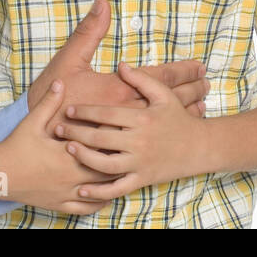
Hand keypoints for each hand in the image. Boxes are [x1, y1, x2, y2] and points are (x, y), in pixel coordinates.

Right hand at [0, 79, 125, 215]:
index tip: (125, 132)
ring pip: (99, 192)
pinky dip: (98, 203)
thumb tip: (60, 81)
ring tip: (126, 173)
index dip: (115, 141)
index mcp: (68, 154)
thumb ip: (49, 102)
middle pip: (106, 171)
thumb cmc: (15, 146)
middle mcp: (71, 176)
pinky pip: (85, 208)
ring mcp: (66, 192)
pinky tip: (106, 197)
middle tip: (131, 152)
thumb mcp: (32, 122)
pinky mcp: (59, 204)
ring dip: (113, 184)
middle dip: (119, 162)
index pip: (99, 148)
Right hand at [28, 0, 210, 127]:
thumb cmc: (49, 97)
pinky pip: (150, 144)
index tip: (200, 67)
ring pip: (162, 124)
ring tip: (202, 106)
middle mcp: (126, 114)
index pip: (159, 78)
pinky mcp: (118, 153)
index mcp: (118, 90)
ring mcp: (123, 137)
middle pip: (167, 101)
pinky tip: (176, 133)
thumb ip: (88, 32)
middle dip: (191, 91)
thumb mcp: (67, 60)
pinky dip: (166, 136)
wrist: (34, 140)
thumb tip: (103, 3)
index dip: (182, 71)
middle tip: (208, 84)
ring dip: (183, 112)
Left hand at [50, 62, 209, 200]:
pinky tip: (81, 189)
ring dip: (83, 157)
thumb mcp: (163, 95)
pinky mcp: (141, 180)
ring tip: (68, 149)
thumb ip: (141, 79)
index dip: (85, 111)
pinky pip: (117, 188)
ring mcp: (140, 163)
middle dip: (76, 133)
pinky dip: (98, 191)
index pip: (107, 114)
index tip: (68, 109)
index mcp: (142, 118)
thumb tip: (121, 65)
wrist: (199, 148)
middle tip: (57, 129)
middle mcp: (140, 141)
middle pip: (100, 137)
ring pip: (105, 164)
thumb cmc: (178, 119)